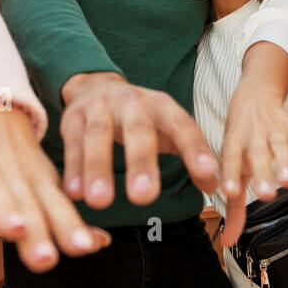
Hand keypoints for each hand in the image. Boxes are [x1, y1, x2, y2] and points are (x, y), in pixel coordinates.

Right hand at [0, 101, 109, 271]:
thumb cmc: (23, 166)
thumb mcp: (48, 188)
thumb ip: (68, 220)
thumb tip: (100, 244)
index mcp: (41, 184)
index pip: (57, 208)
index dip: (69, 228)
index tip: (83, 247)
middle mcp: (18, 176)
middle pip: (28, 205)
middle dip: (38, 232)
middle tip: (47, 259)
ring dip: (6, 211)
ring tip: (15, 231)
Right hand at [59, 72, 217, 209]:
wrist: (95, 86)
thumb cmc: (140, 118)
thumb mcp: (169, 129)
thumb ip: (191, 155)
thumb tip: (215, 186)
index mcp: (162, 106)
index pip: (182, 126)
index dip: (195, 149)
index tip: (206, 175)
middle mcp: (132, 103)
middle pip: (138, 130)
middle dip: (141, 162)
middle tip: (144, 197)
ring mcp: (100, 108)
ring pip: (98, 136)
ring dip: (98, 168)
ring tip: (100, 201)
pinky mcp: (73, 118)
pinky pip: (71, 143)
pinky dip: (72, 168)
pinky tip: (74, 193)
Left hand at [217, 88, 287, 247]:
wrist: (255, 94)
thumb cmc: (240, 138)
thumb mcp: (233, 164)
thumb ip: (234, 205)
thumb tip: (228, 242)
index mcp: (233, 143)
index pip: (229, 158)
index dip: (229, 174)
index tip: (228, 191)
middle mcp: (253, 136)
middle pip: (257, 154)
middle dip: (262, 173)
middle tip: (267, 194)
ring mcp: (274, 130)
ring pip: (280, 146)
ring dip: (285, 162)